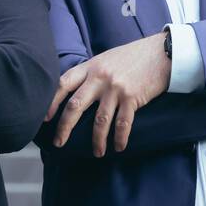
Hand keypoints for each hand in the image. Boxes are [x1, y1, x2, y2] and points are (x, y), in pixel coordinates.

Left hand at [46, 32, 170, 156]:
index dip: (51, 102)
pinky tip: (118, 147)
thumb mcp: (105, 59)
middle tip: (59, 142)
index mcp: (90, 67)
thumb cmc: (132, 57)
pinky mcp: (132, 97)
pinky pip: (123, 123)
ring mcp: (115, 88)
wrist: (161, 52)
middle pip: (75, 105)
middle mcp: (99, 77)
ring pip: (100, 120)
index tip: (44, 118)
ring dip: (97, 140)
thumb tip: (74, 91)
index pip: (63, 84)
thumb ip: (90, 74)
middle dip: (65, 127)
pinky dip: (120, 138)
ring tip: (97, 153)